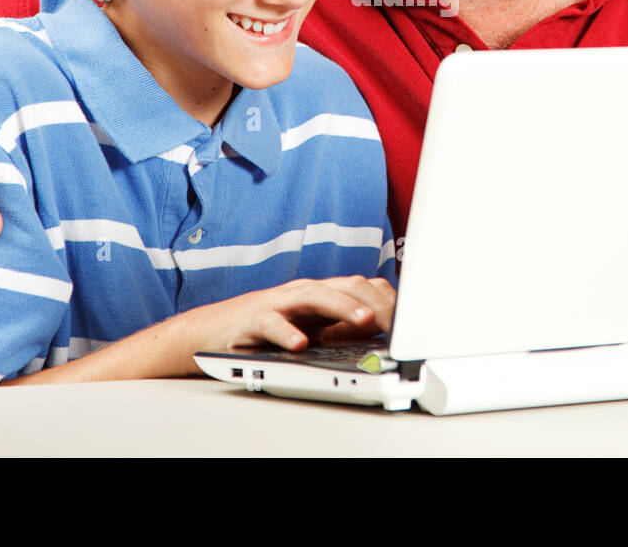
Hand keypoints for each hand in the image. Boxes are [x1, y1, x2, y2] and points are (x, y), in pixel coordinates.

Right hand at [190, 276, 396, 357]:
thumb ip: (344, 328)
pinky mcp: (253, 319)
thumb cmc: (270, 327)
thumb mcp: (315, 327)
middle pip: (346, 284)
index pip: (364, 286)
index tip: (411, 323)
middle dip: (375, 303)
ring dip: (342, 307)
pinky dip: (286, 332)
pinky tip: (300, 344)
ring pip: (314, 295)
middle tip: (396, 324)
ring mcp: (280, 302)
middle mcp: (305, 292)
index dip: (389, 301)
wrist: (217, 329)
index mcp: (324, 293)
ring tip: (363, 319)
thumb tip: (384, 336)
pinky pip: (271, 323)